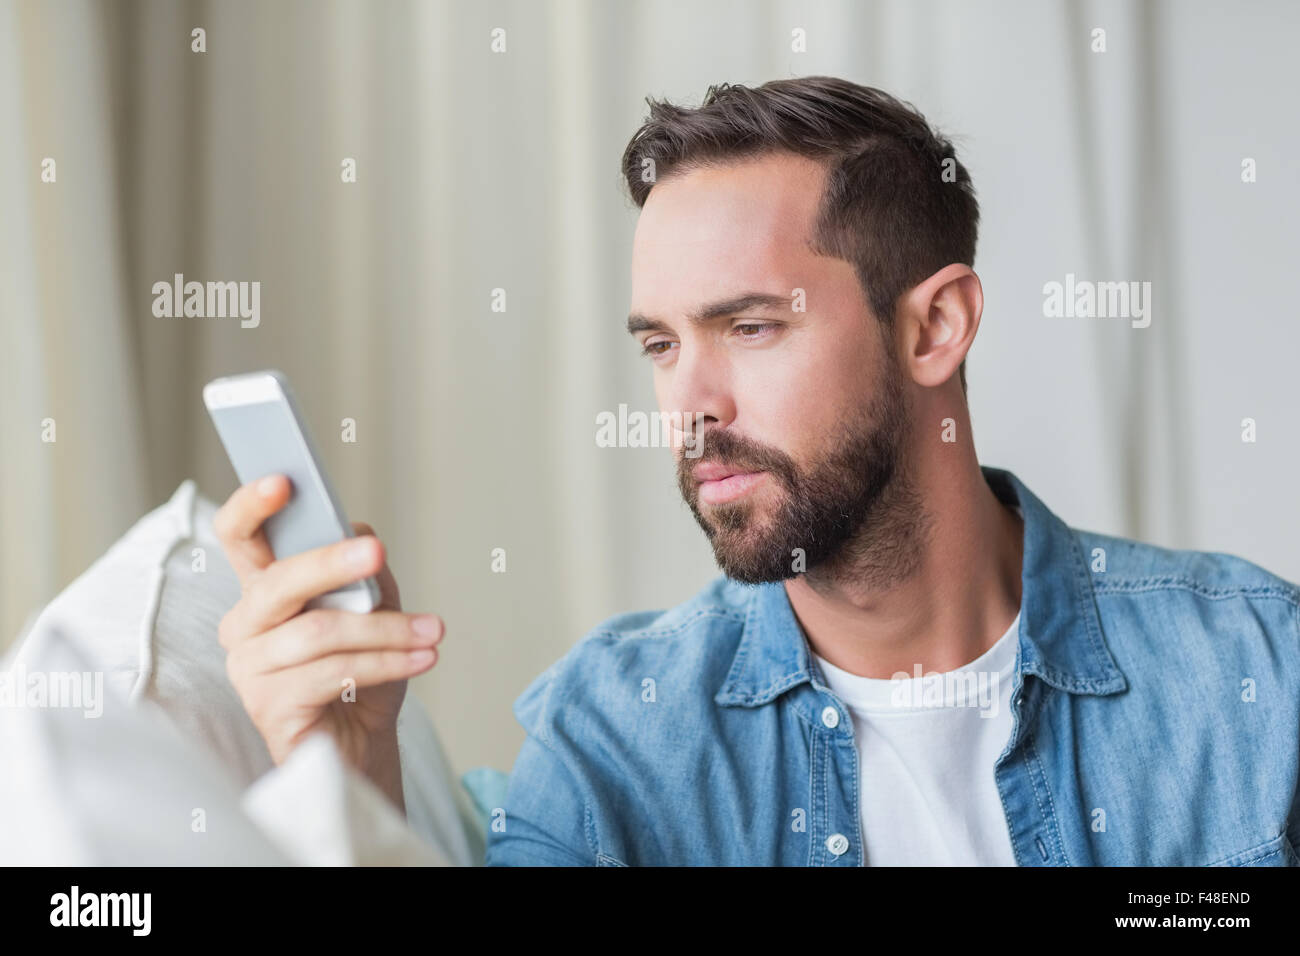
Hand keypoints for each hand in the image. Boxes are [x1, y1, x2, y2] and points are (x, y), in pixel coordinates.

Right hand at [212, 473, 443, 810]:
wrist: (363, 747)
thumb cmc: (362, 677)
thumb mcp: (374, 613)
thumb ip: (364, 574)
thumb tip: (361, 535)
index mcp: (264, 591)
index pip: (239, 537)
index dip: (252, 506)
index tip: (284, 481)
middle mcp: (245, 626)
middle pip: (280, 582)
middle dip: (332, 562)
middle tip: (377, 553)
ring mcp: (250, 668)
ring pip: (319, 631)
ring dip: (386, 629)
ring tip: (432, 632)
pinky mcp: (268, 707)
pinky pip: (333, 672)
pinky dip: (387, 662)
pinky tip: (422, 658)